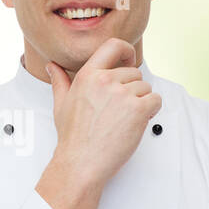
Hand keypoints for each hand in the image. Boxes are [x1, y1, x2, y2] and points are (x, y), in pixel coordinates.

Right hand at [46, 37, 161, 186]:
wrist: (81, 163)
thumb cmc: (72, 137)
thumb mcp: (61, 104)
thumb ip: (60, 81)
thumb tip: (52, 66)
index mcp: (88, 75)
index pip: (113, 45)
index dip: (126, 51)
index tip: (128, 61)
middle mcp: (106, 81)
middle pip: (135, 73)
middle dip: (133, 90)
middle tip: (121, 110)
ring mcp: (123, 95)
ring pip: (146, 88)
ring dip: (142, 102)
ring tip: (125, 119)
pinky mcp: (138, 110)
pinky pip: (156, 100)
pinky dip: (152, 111)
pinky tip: (138, 122)